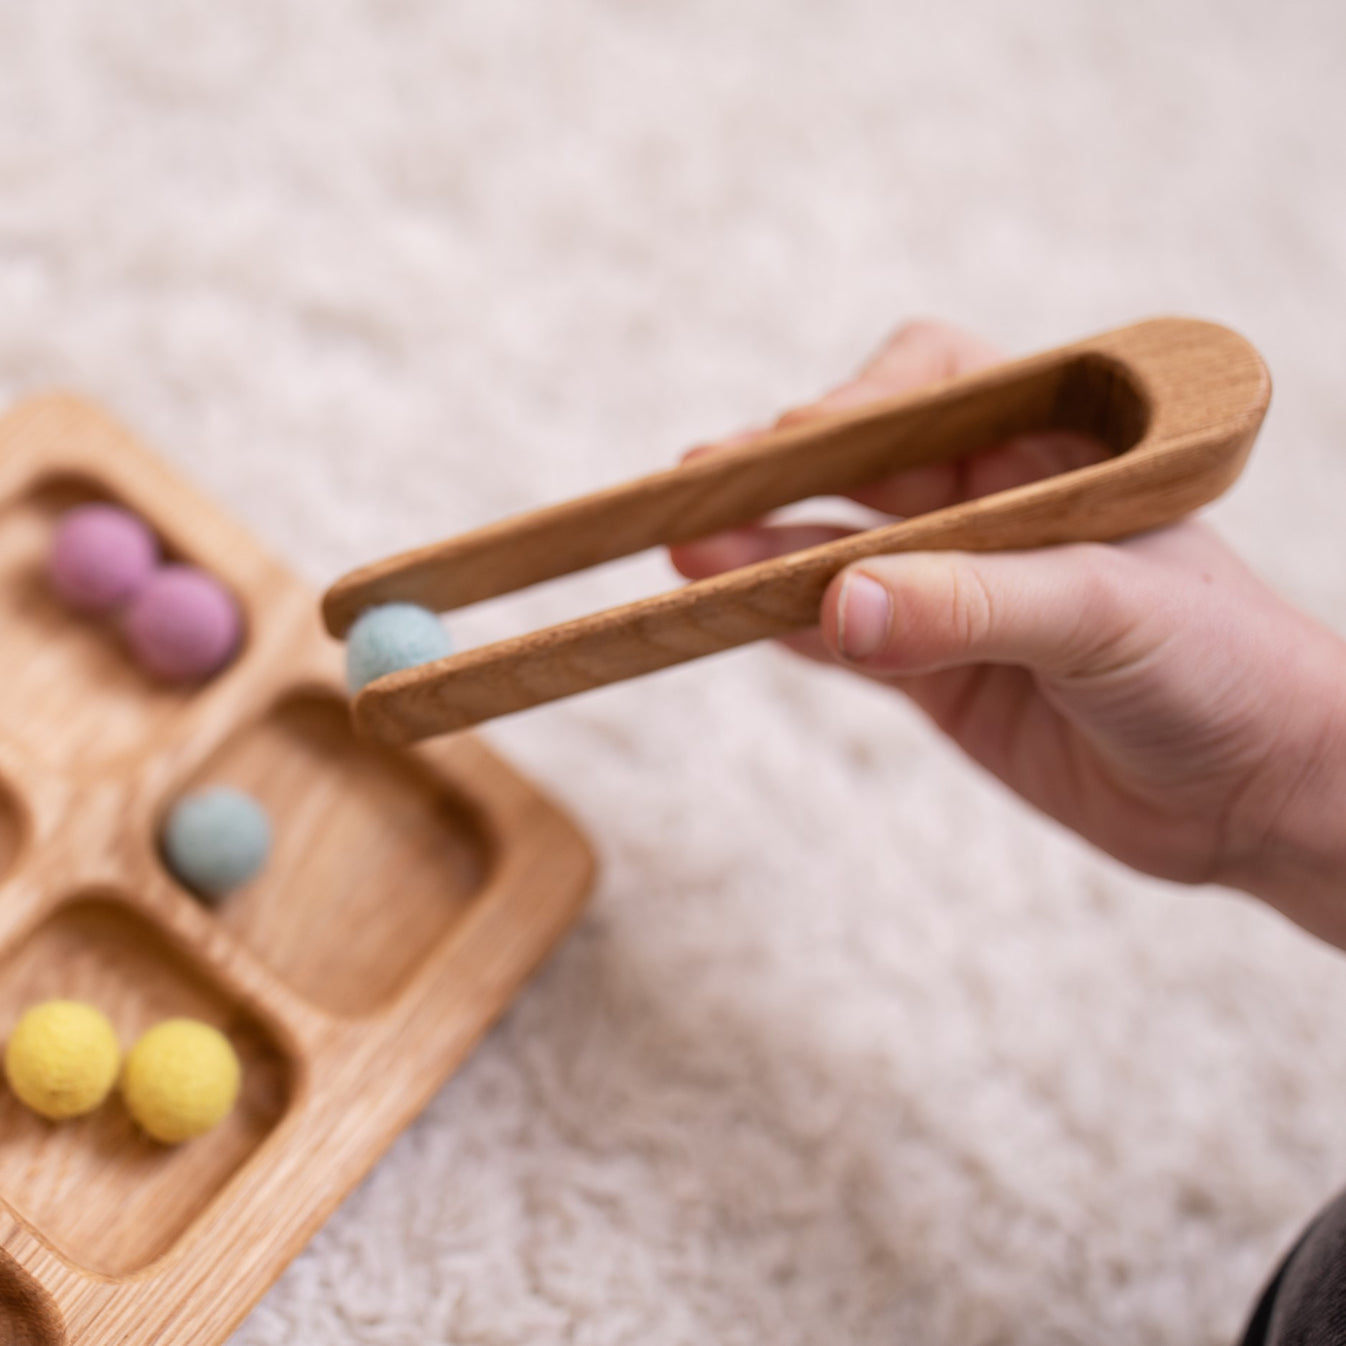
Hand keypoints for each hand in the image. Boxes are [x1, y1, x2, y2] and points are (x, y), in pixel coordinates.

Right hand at [671, 321, 1345, 948]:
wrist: (1261, 796)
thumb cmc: (1227, 671)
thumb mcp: (1110, 616)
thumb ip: (976, 603)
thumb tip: (843, 601)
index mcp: (1057, 447)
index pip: (934, 385)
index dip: (856, 404)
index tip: (796, 446)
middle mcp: (996, 507)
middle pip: (862, 465)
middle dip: (778, 473)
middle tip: (697, 485)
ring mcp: (960, 590)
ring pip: (837, 552)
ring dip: (761, 550)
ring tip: (686, 551)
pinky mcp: (940, 671)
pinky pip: (844, 636)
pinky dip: (784, 625)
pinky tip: (725, 614)